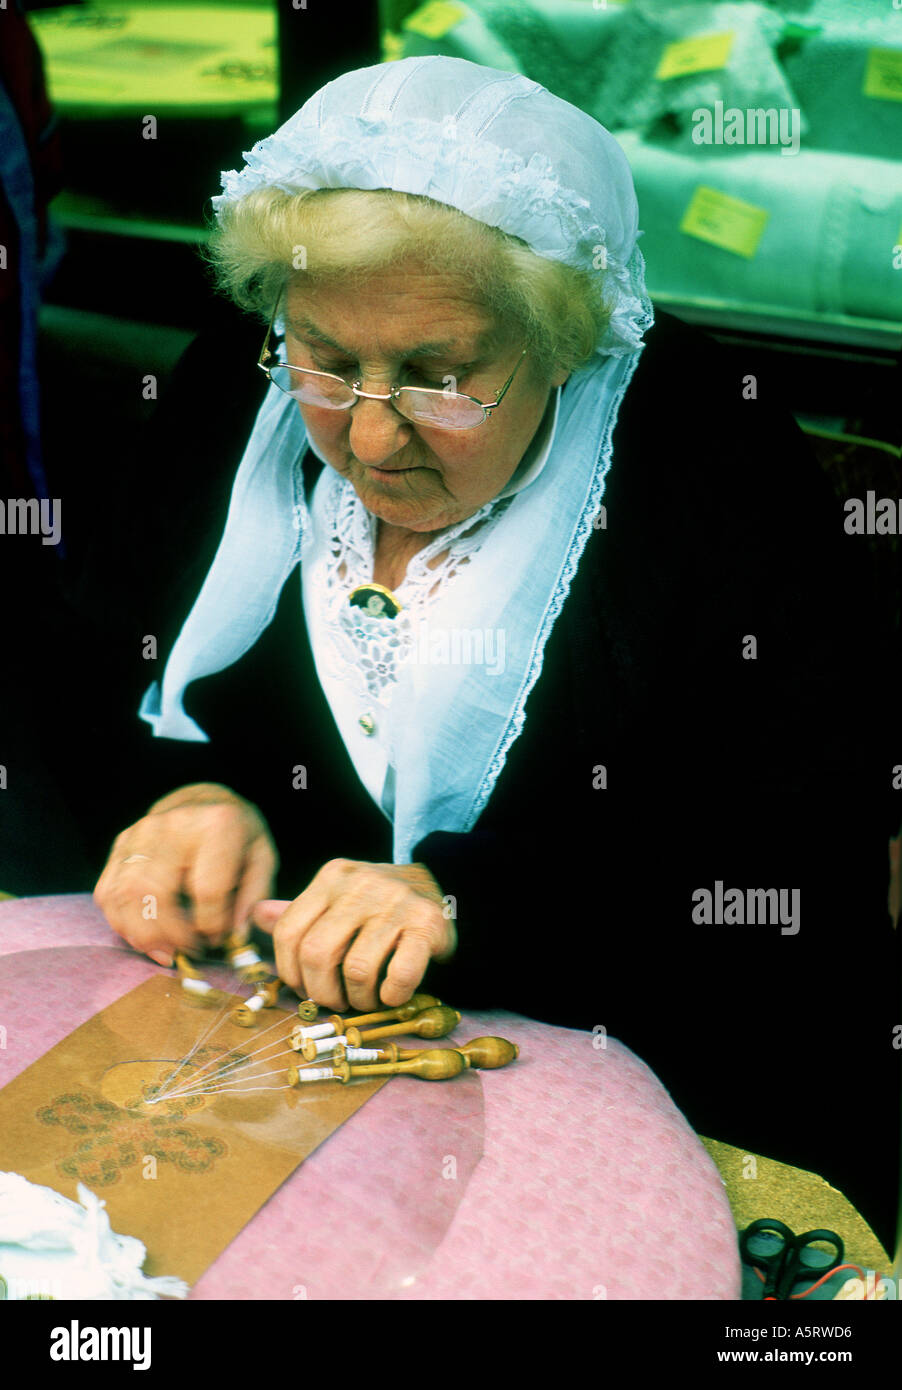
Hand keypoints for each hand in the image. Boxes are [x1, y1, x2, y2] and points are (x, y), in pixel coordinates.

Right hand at [93, 783, 277, 963]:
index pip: (208, 890)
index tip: (218, 939)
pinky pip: (107, 892)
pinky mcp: (120, 843)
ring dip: (141, 935)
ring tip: (164, 952)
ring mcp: (140, 833)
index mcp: (217, 825)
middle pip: (155, 892)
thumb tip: (234, 937)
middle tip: (185, 954)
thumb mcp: (261, 857)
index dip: (213, 926)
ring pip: (123, 895)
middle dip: (169, 935)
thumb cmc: (237, 833)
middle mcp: (172, 825)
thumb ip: (252, 897)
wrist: (204, 799)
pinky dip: (120, 922)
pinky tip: (143, 935)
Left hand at [253, 859, 456, 1012]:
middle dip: (322, 992)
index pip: (288, 931)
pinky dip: (392, 996)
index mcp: (332, 878)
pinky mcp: (427, 923)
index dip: (289, 971)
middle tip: (337, 1002)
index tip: (304, 989)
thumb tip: (256, 914)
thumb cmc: (380, 906)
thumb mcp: (338, 900)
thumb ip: (301, 913)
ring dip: (360, 999)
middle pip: (316, 953)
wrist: (444, 888)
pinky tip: (393, 995)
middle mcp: (360, 885)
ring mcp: (396, 902)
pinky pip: (400, 975)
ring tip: (367, 999)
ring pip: (357, 969)